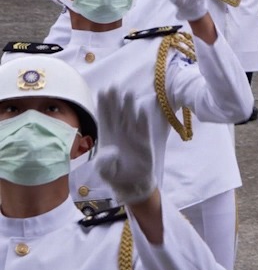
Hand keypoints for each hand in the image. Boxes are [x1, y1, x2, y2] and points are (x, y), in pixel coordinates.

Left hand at [93, 88, 158, 202]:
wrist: (131, 183)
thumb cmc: (114, 175)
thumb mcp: (104, 171)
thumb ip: (104, 162)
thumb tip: (113, 150)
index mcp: (106, 136)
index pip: (104, 117)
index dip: (103, 105)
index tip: (101, 92)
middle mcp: (119, 132)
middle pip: (116, 113)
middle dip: (114, 100)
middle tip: (112, 86)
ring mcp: (132, 135)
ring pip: (130, 117)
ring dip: (128, 105)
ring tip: (128, 93)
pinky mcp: (144, 140)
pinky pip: (143, 127)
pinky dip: (142, 119)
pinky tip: (141, 110)